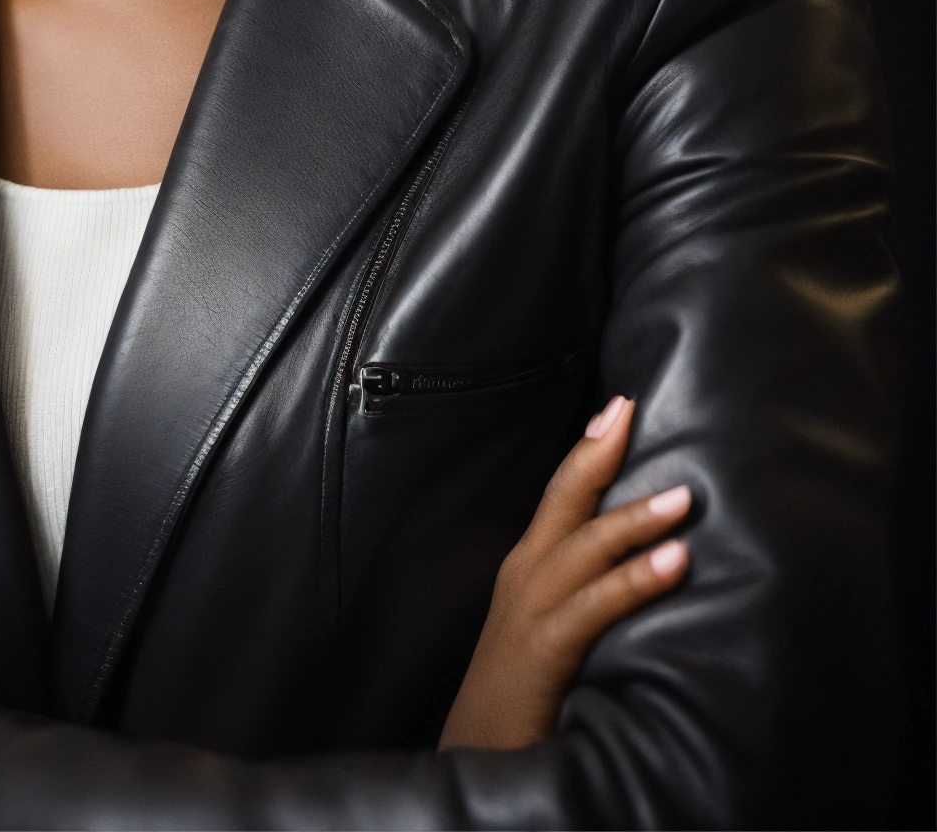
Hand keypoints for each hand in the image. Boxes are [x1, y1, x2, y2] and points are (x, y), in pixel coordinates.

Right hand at [438, 394, 689, 751]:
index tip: (617, 406)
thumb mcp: (550, 626)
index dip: (587, 450)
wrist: (477, 754)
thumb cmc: (522, 692)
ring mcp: (531, 610)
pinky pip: (596, 606)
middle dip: (597, 454)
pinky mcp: (544, 651)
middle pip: (563, 501)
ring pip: (585, 548)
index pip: (559, 495)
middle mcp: (525, 576)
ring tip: (683, 497)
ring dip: (635, 519)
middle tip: (632, 409)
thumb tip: (638, 560)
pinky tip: (674, 564)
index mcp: (528, 567)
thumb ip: (583, 591)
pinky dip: (635, 580)